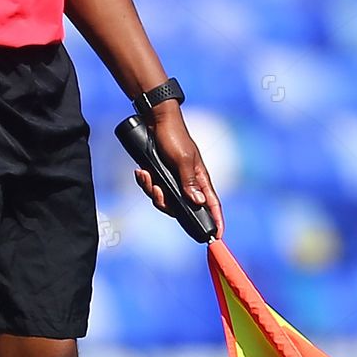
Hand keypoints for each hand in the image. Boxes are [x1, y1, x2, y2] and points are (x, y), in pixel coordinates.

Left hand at [133, 105, 223, 238]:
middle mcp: (188, 182)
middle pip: (181, 208)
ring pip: (163, 199)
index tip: (216, 237)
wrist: (156, 120)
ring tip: (146, 176)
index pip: (212, 204)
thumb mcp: (182, 158)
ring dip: (152, 191)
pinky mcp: (159, 174)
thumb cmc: (174, 136)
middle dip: (166, 204)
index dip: (216, 220)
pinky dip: (145, 183)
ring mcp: (173, 179)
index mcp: (200, 179)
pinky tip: (140, 172)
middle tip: (157, 190)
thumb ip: (189, 181)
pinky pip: (152, 188)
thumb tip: (198, 201)